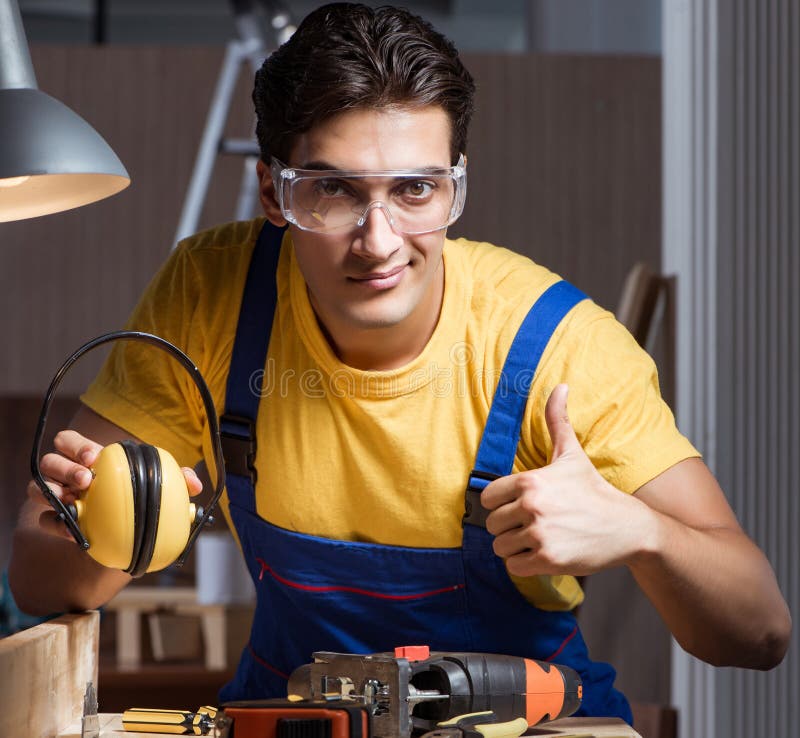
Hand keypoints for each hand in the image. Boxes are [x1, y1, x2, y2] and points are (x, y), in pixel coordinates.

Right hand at [29, 429, 202, 538]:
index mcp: (85, 458)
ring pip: (38, 488)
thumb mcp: (154, 484)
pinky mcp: (51, 520)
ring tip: (73, 500)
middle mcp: (64, 474)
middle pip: (50, 461)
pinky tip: (74, 530)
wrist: (116, 527)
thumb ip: (175, 479)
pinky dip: (56, 524)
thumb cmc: (134, 494)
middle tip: (86, 479)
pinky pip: (44, 521)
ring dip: (52, 492)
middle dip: (65, 467)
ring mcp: (54, 496)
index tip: (95, 456)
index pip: (69, 441)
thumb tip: (196, 484)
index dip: (78, 445)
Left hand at [481, 383, 652, 576]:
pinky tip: (543, 553)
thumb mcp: (572, 454)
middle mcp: (532, 506)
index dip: (500, 503)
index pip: (488, 498)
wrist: (628, 527)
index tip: (518, 505)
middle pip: (492, 525)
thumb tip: (560, 386)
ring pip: (501, 547)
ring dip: (515, 547)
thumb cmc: (593, 489)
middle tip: (532, 524)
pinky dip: (524, 564)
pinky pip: (514, 566)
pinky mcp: (548, 559)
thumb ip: (557, 420)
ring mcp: (540, 534)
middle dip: (508, 527)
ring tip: (538, 538)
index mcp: (531, 481)